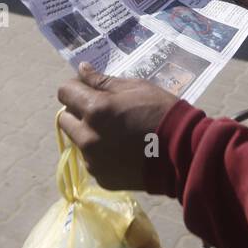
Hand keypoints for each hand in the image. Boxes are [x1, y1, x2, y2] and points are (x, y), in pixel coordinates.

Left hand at [57, 63, 179, 190]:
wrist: (183, 152)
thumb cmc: (161, 112)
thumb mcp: (135, 87)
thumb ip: (103, 81)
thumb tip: (81, 70)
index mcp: (95, 109)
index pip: (64, 92)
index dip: (75, 87)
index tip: (89, 89)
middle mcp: (88, 137)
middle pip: (64, 119)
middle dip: (78, 112)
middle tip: (102, 111)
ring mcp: (93, 161)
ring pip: (78, 141)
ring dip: (88, 134)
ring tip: (115, 133)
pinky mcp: (101, 178)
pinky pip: (92, 160)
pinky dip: (100, 154)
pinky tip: (121, 150)